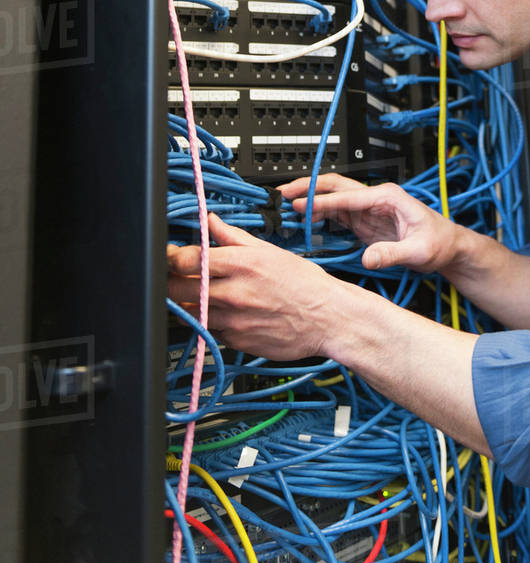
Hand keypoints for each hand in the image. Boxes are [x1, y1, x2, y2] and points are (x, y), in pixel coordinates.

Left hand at [167, 212, 336, 359]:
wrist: (327, 318)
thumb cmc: (304, 283)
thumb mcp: (269, 250)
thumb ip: (233, 236)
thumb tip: (211, 221)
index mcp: (241, 264)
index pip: (186, 260)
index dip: (170, 256)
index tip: (170, 255)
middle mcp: (233, 293)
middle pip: (177, 288)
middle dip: (170, 280)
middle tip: (174, 275)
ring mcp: (232, 320)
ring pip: (188, 312)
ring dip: (186, 303)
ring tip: (197, 294)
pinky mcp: (235, 341)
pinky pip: (209, 329)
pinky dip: (209, 321)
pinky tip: (222, 312)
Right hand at [280, 173, 458, 273]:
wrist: (448, 246)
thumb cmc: (439, 242)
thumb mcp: (419, 251)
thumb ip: (392, 254)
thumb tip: (368, 258)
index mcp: (387, 197)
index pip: (347, 196)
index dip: (321, 201)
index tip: (301, 206)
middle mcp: (374, 198)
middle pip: (335, 186)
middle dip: (308, 188)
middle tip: (283, 194)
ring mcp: (368, 209)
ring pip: (332, 198)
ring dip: (309, 200)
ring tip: (285, 206)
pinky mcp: (364, 221)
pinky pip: (336, 213)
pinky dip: (318, 215)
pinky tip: (303, 220)